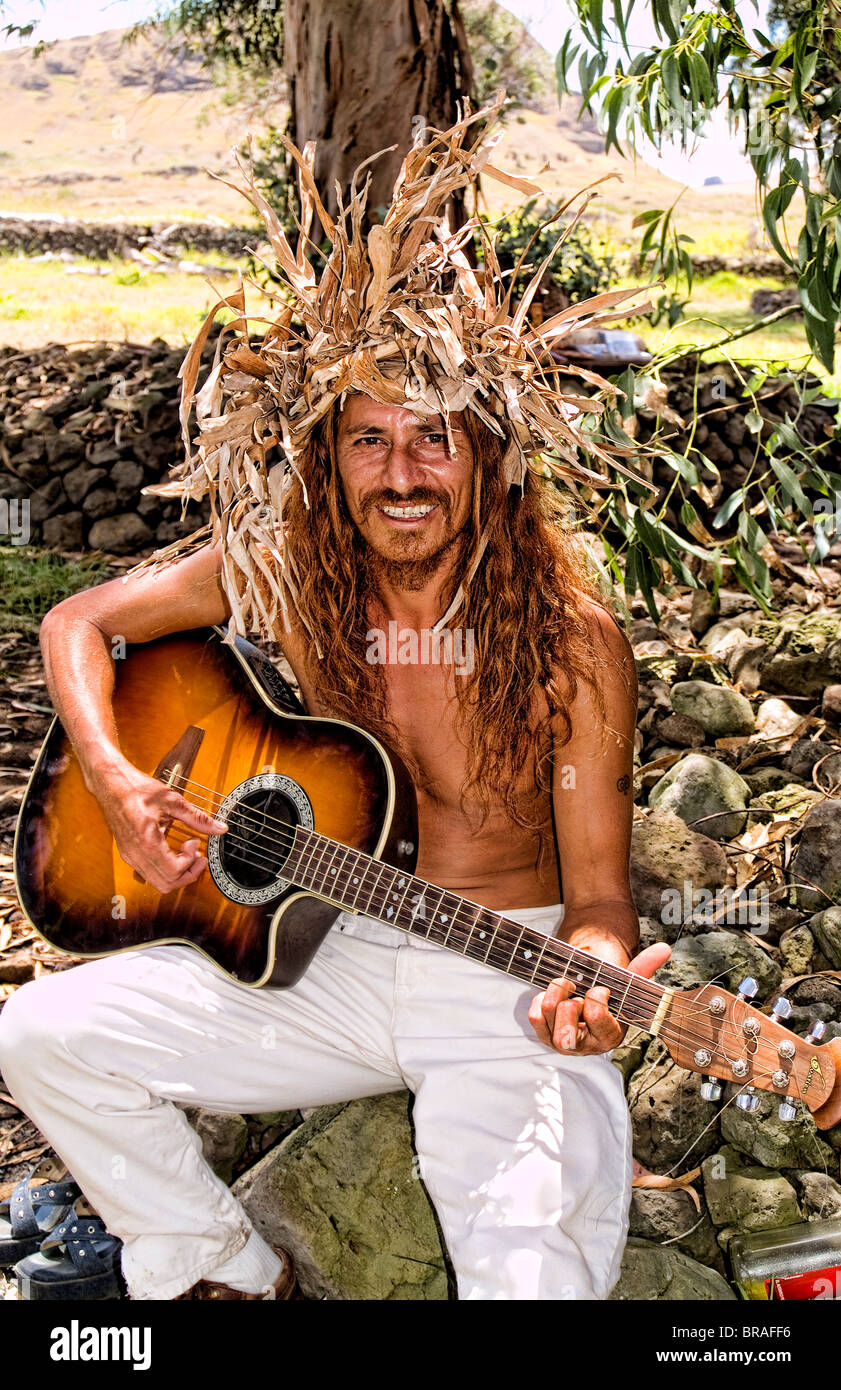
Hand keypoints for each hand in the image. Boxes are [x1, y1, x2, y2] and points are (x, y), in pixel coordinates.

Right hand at [94, 760, 227, 894]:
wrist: (111, 784)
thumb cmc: (137, 789)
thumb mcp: (173, 801)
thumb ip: (198, 818)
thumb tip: (219, 828)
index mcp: (146, 842)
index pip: (173, 871)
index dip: (190, 863)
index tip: (195, 844)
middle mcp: (135, 854)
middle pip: (166, 884)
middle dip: (188, 873)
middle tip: (199, 856)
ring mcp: (130, 857)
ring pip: (158, 883)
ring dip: (177, 873)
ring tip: (188, 854)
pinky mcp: (128, 855)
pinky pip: (150, 874)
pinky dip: (166, 870)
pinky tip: (174, 853)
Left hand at [528, 930, 670, 1056]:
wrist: (590, 994)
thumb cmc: (611, 992)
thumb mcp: (628, 981)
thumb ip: (645, 967)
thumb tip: (664, 948)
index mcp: (611, 1036)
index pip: (598, 1021)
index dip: (595, 999)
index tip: (600, 988)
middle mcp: (586, 1045)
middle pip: (566, 1037)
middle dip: (568, 1007)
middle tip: (575, 990)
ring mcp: (564, 1042)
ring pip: (548, 1023)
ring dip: (554, 996)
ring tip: (567, 986)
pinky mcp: (546, 1035)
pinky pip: (535, 1018)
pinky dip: (540, 1001)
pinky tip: (554, 995)